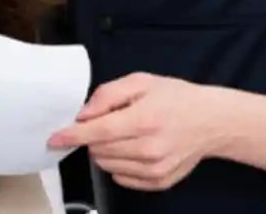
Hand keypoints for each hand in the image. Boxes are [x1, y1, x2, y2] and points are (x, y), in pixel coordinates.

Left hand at [47, 73, 220, 190]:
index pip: (98, 132)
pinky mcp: (159, 182)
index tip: (54, 138)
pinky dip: (119, 165)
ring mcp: (155, 169)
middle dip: (93, 137)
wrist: (211, 121)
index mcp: (144, 119)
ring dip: (105, 151)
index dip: (72, 135)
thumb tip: (83, 115)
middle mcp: (149, 148)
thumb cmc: (175, 98)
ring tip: (124, 134)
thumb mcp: (141, 81)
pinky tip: (133, 148)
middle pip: (99, 150)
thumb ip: (108, 95)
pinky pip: (122, 178)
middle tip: (107, 122)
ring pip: (107, 166)